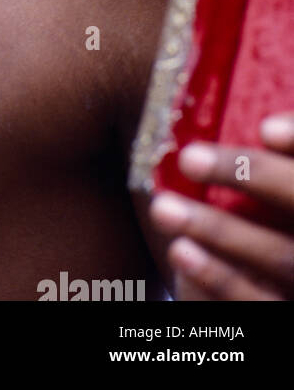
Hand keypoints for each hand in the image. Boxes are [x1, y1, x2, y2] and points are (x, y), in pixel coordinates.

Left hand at [149, 113, 293, 299]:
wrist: (271, 284)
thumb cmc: (267, 220)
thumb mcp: (273, 188)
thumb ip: (271, 164)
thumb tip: (256, 128)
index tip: (265, 129)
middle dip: (256, 177)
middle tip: (190, 158)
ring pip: (284, 259)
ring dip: (219, 231)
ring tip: (163, 208)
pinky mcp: (291, 316)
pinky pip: (262, 303)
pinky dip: (220, 277)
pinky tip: (181, 250)